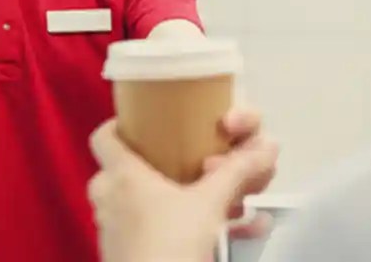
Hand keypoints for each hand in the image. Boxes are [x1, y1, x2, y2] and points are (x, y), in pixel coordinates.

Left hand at [88, 118, 278, 261]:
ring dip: (194, 200)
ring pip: (154, 204)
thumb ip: (238, 171)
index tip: (152, 122)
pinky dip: (193, 228)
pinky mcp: (131, 257)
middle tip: (208, 166)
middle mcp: (111, 201)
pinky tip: (237, 233)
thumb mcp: (210, 203)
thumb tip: (265, 146)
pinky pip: (163, 232)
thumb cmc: (168, 250)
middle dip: (177, 168)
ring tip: (236, 206)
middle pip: (135, 169)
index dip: (124, 124)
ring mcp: (118, 232)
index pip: (105, 135)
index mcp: (121, 175)